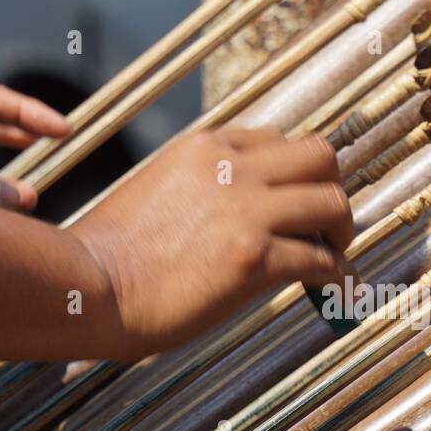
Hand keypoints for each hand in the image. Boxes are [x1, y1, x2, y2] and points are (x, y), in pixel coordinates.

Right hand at [69, 128, 353, 354]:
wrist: (88, 286)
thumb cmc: (113, 253)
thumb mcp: (159, 189)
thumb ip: (202, 188)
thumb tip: (240, 215)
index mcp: (206, 147)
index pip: (277, 140)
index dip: (295, 173)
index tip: (297, 201)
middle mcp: (233, 168)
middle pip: (320, 156)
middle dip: (332, 188)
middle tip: (328, 225)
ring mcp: (246, 211)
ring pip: (333, 202)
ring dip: (342, 232)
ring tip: (335, 256)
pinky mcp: (254, 259)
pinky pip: (323, 260)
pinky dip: (338, 275)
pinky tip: (337, 290)